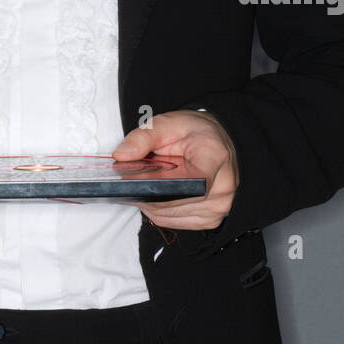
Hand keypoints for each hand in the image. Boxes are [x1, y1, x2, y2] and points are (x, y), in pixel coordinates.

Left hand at [112, 109, 238, 231]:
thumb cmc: (196, 132)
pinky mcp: (210, 220)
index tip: (137, 179)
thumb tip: (121, 155)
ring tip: (149, 180)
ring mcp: (217, 207)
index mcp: (214, 157)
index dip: (157, 186)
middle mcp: (222, 186)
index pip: (188, 182)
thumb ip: (143, 137)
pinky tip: (158, 192)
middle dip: (145, 191)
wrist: (216, 141)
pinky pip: (173, 221)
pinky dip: (159, 209)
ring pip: (168, 214)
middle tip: (133, 175)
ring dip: (150, 201)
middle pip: (171, 202)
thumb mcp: (168, 123)